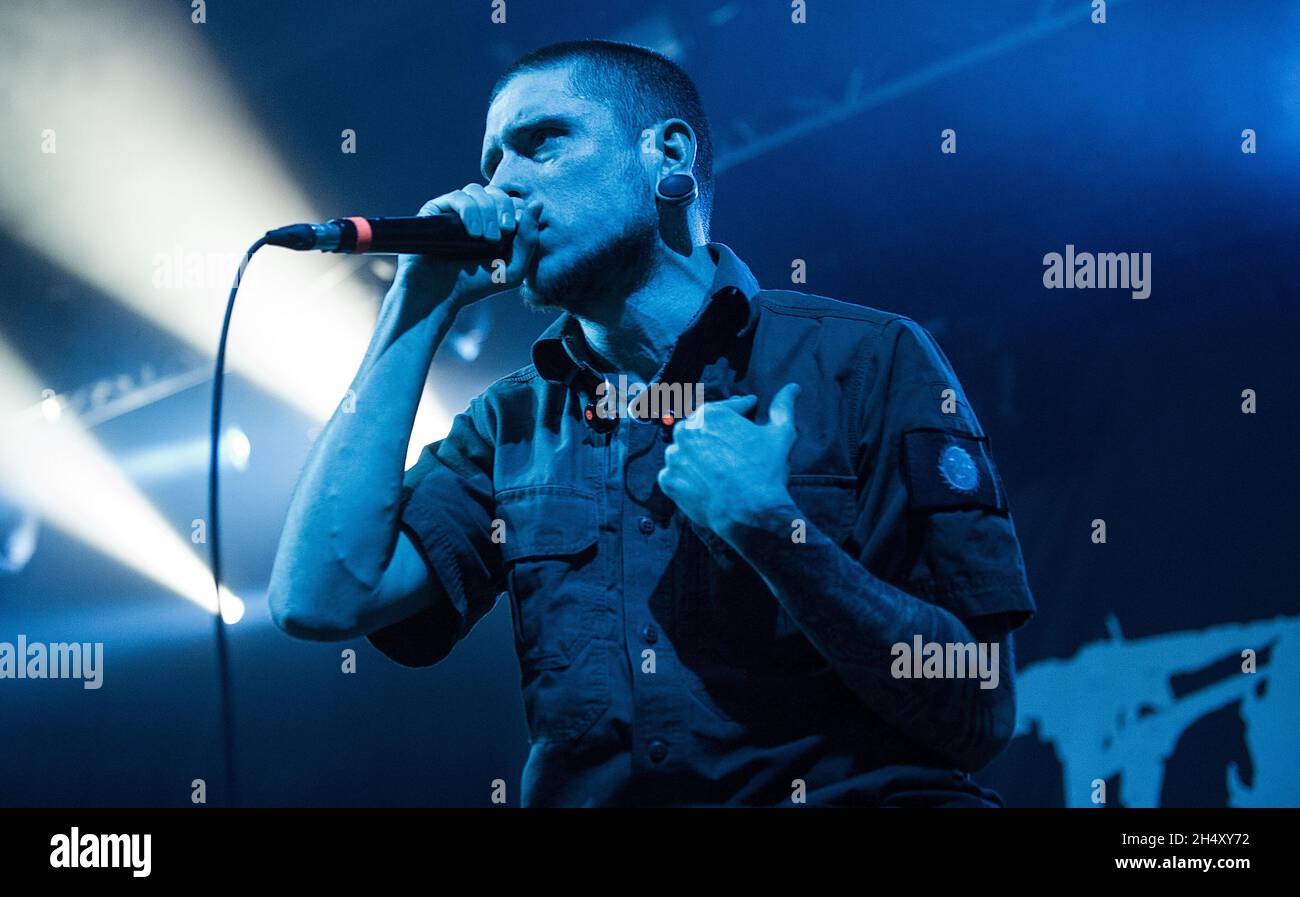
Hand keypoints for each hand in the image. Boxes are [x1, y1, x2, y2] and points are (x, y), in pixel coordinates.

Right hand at [392, 183, 542, 315]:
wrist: (440, 296)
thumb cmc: (476, 285)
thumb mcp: (513, 269)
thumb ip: (529, 240)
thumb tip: (537, 204)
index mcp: (494, 225)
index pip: (511, 200)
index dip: (517, 209)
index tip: (514, 230)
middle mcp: (474, 215)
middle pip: (495, 192)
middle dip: (504, 208)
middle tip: (504, 231)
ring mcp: (454, 211)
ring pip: (476, 191)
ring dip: (487, 211)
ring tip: (486, 238)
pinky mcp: (435, 211)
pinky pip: (456, 197)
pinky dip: (469, 211)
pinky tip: (473, 234)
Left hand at [657, 383, 801, 541]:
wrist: (749, 513)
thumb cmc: (765, 471)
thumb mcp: (781, 433)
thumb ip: (783, 406)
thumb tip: (793, 388)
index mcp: (710, 413)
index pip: (729, 409)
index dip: (745, 413)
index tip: (750, 417)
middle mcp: (686, 430)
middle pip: (707, 430)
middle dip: (722, 436)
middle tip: (740, 449)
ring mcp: (674, 457)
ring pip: (690, 451)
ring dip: (703, 456)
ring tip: (724, 469)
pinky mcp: (668, 481)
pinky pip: (678, 474)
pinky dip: (690, 477)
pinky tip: (709, 482)